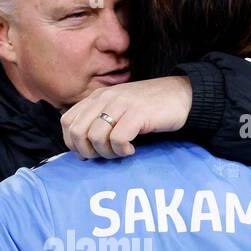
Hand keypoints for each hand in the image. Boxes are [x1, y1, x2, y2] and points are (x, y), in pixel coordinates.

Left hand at [61, 76, 192, 158]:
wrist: (182, 95)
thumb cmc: (149, 107)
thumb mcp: (118, 109)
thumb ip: (99, 121)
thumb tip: (81, 150)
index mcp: (97, 97)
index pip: (67, 122)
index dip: (73, 143)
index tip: (89, 153)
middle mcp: (105, 98)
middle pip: (77, 132)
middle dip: (88, 151)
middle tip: (106, 155)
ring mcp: (121, 104)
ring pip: (96, 137)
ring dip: (107, 153)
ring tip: (121, 152)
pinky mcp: (138, 113)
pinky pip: (118, 139)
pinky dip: (122, 151)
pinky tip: (132, 150)